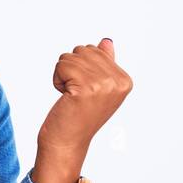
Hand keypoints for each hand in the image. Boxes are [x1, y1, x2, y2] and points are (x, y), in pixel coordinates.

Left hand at [38, 38, 132, 152]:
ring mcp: (104, 84)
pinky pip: (62, 65)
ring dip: (63, 75)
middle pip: (83, 50)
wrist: (66, 141)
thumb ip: (104, 63)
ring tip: (71, 96)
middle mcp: (118, 82)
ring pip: (70, 56)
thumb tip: (106, 41)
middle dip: (72, 69)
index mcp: (125, 80)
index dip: (82, 68)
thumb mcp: (96, 87)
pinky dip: (57, 80)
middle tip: (76, 94)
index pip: (95, 50)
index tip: (86, 91)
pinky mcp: (85, 87)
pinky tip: (65, 97)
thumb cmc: (78, 114)